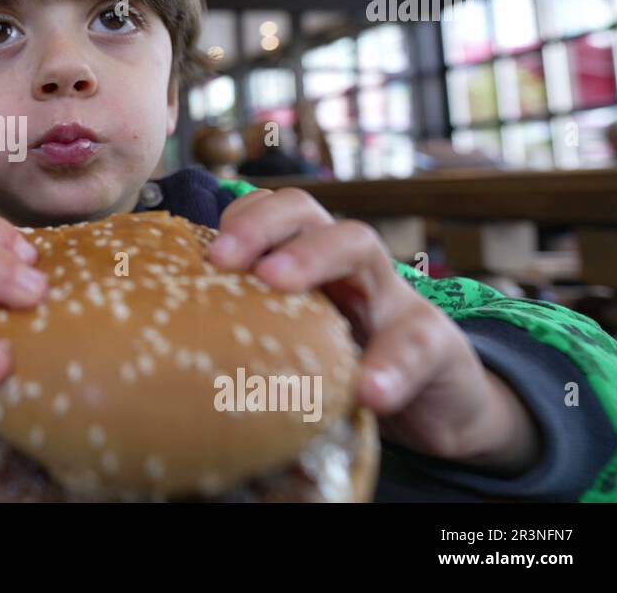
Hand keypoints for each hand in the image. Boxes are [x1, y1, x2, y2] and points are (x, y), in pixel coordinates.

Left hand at [207, 188, 539, 474]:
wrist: (438, 404)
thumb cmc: (348, 371)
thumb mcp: (299, 347)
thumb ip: (253, 338)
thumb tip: (178, 357)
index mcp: (308, 266)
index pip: (268, 215)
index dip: (236, 220)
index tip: (204, 253)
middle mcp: (347, 267)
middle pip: (306, 212)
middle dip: (261, 223)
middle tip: (224, 258)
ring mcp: (393, 297)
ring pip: (359, 245)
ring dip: (313, 254)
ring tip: (275, 280)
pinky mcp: (436, 344)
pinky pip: (416, 343)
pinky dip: (392, 367)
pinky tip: (369, 392)